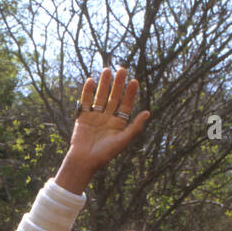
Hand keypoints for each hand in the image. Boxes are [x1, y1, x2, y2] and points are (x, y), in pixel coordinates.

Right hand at [56, 66, 149, 191]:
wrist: (84, 161)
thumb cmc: (105, 154)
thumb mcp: (123, 140)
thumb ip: (135, 127)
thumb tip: (148, 112)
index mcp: (119, 123)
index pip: (126, 105)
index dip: (130, 93)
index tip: (134, 81)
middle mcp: (108, 118)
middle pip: (114, 97)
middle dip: (118, 84)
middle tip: (122, 70)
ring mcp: (95, 116)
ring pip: (101, 96)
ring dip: (104, 84)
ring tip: (106, 70)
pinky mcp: (83, 117)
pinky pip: (86, 101)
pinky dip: (87, 91)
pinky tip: (91, 81)